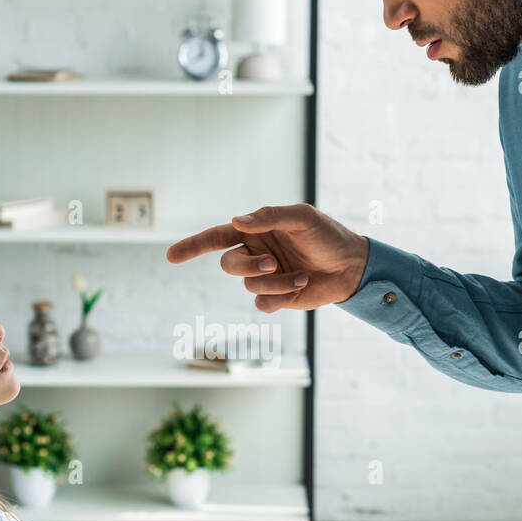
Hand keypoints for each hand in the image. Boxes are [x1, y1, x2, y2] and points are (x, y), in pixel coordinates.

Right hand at [165, 203, 370, 312]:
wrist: (351, 265)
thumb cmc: (327, 235)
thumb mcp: (302, 217)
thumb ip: (269, 217)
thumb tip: (237, 220)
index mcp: (254, 232)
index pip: (215, 238)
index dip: (191, 246)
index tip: (170, 257)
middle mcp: (254, 254)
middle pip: (229, 265)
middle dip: (248, 267)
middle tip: (273, 264)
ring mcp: (264, 278)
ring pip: (248, 286)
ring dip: (274, 282)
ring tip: (300, 276)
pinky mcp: (276, 298)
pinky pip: (262, 303)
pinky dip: (280, 297)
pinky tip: (300, 285)